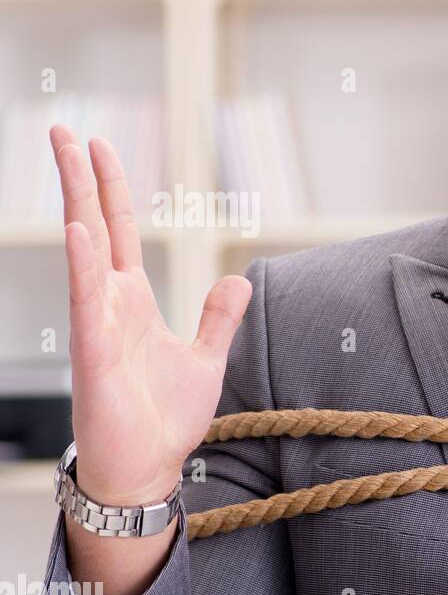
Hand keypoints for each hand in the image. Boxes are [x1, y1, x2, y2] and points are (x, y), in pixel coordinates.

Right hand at [53, 125, 252, 504]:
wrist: (149, 466)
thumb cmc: (166, 417)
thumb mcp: (206, 358)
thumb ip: (218, 318)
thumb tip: (237, 278)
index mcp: (133, 300)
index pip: (122, 230)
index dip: (112, 188)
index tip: (99, 146)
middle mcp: (109, 302)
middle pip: (94, 224)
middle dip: (80, 177)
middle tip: (63, 129)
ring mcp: (97, 321)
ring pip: (84, 248)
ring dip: (76, 199)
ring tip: (64, 152)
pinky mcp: (94, 350)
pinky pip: (86, 298)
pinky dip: (83, 263)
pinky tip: (80, 228)